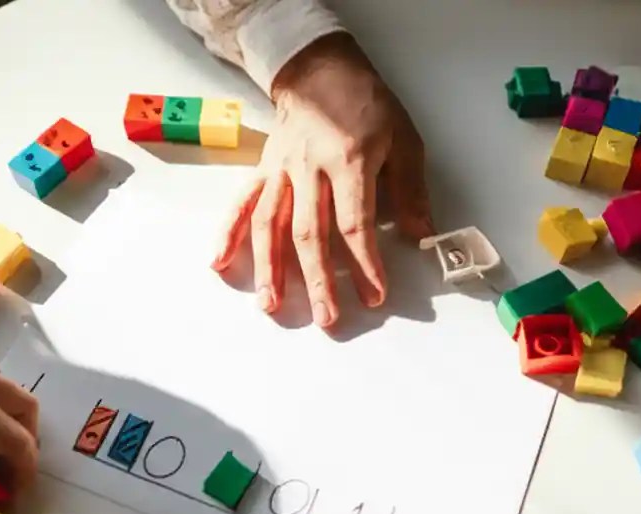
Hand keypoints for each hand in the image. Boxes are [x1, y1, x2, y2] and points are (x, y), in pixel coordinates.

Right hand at [213, 32, 433, 328]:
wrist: (319, 70)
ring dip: (270, 268)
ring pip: (271, 225)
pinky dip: (228, 233)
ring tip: (271, 304)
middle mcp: (309, 169)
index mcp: (349, 161)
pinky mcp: (263, 171)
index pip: (355, 223)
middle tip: (326, 317)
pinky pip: (243, 204)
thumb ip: (410, 190)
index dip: (364, 263)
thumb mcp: (402, 139)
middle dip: (317, 280)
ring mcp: (281, 171)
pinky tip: (218, 261)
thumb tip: (422, 235)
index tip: (374, 294)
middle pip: (310, 233)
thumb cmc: (364, 104)